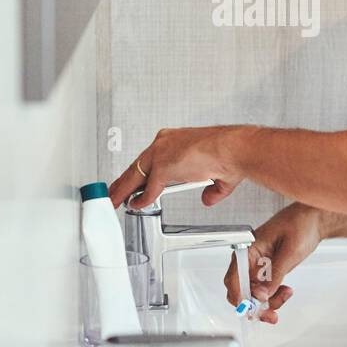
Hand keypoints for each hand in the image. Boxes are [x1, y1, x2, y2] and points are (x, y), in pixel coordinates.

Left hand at [108, 125, 248, 209]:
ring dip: (123, 190)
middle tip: (114, 191)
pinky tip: (136, 205)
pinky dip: (141, 199)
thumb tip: (207, 199)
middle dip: (124, 181)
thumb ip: (210, 188)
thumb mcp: (217, 172)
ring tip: (114, 200)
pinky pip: (148, 189)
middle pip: (137, 165)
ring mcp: (161, 154)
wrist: (232, 149)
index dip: (141, 173)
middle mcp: (164, 143)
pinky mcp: (163, 167)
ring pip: (135, 175)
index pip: (150, 158)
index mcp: (175, 140)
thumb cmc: (228, 153)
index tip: (137, 182)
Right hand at [223, 202, 324, 323]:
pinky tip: (285, 291)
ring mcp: (258, 266)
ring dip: (268, 302)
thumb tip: (262, 295)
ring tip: (285, 295)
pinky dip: (274, 296)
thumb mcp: (289, 251)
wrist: (313, 220)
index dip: (240, 295)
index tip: (252, 307)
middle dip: (254, 305)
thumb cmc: (300, 224)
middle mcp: (249, 259)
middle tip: (270, 314)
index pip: (234, 277)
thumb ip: (274, 274)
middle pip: (241, 290)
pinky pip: (265, 290)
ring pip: (254, 294)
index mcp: (248, 249)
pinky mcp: (267, 271)